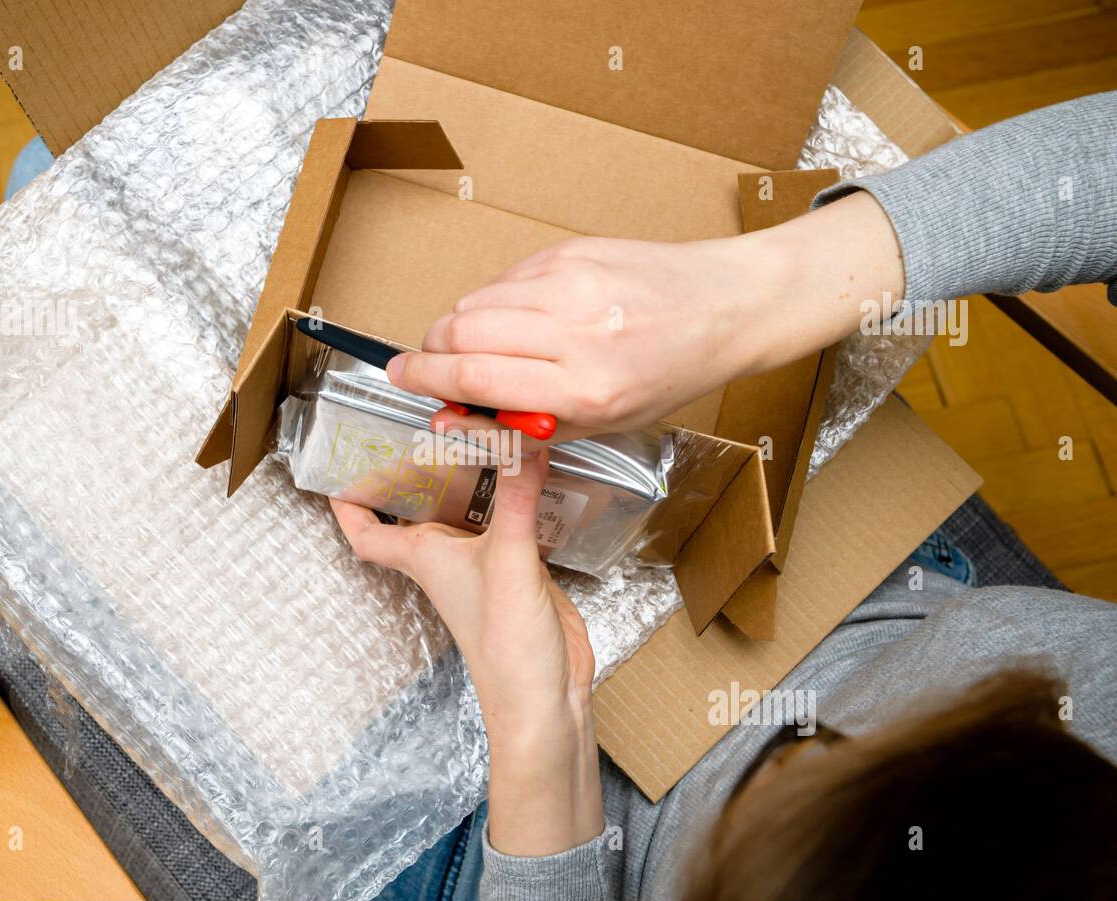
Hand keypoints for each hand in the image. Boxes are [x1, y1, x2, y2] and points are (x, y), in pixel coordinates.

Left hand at [329, 452, 604, 855]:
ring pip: (463, 514)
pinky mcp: (518, 571)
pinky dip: (512, 499)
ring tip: (478, 438)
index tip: (341, 463)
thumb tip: (523, 445)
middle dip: (413, 473)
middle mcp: (447, 558)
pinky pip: (506, 524)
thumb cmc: (506, 650)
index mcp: (424, 556)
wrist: (541, 699)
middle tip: (420, 429)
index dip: (347, 499)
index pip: (366, 529)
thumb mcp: (509, 562)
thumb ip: (516, 499)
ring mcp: (482, 565)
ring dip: (467, 482)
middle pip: (415, 511)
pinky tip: (530, 479)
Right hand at [386, 192, 904, 437]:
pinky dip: (496, 303)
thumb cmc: (671, 373)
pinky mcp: (571, 250)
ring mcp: (572, 282)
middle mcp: (576, 331)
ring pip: (475, 301)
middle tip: (427, 366)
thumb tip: (454, 417)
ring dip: (460, 328)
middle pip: (461, 330)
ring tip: (478, 348)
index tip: (401, 380)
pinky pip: (504, 279)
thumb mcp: (605, 422)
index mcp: (586, 387)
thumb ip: (525, 422)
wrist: (726, 307)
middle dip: (431, 351)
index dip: (425, 380)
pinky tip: (519, 320)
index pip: (475, 378)